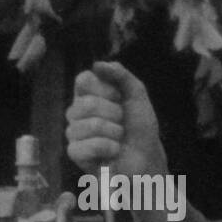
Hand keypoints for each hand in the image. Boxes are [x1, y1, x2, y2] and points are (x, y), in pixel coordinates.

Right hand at [66, 61, 165, 178]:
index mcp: (88, 94)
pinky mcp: (75, 153)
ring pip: (89, 125)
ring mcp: (74, 132)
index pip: (83, 80)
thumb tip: (96, 64)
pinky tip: (113, 151)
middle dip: (114, 113)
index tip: (119, 98)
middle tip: (122, 122)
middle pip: (86, 103)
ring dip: (113, 132)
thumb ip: (120, 74)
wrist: (147, 157)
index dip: (105, 88)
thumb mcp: (137, 94)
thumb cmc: (139, 127)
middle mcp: (77, 111)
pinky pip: (84, 146)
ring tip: (119, 138)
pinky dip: (106, 148)